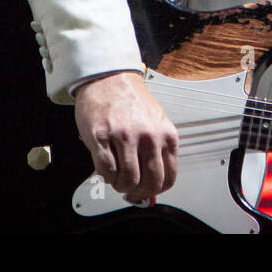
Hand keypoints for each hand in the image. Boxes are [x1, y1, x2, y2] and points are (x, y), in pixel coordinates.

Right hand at [73, 70, 178, 204]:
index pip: (169, 178)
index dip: (155, 191)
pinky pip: (106, 171)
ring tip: (117, 178)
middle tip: (130, 189)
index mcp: (166, 134)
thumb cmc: (131, 101)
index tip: (147, 192)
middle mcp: (148, 135)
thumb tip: (153, 186)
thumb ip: (157, 154)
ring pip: (127, 180)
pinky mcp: (102, 137)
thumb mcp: (155, 124)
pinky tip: (106, 168)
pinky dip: (106, 176)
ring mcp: (125, 136)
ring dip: (120, 185)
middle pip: (149, 183)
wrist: (108, 78)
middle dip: (138, 192)